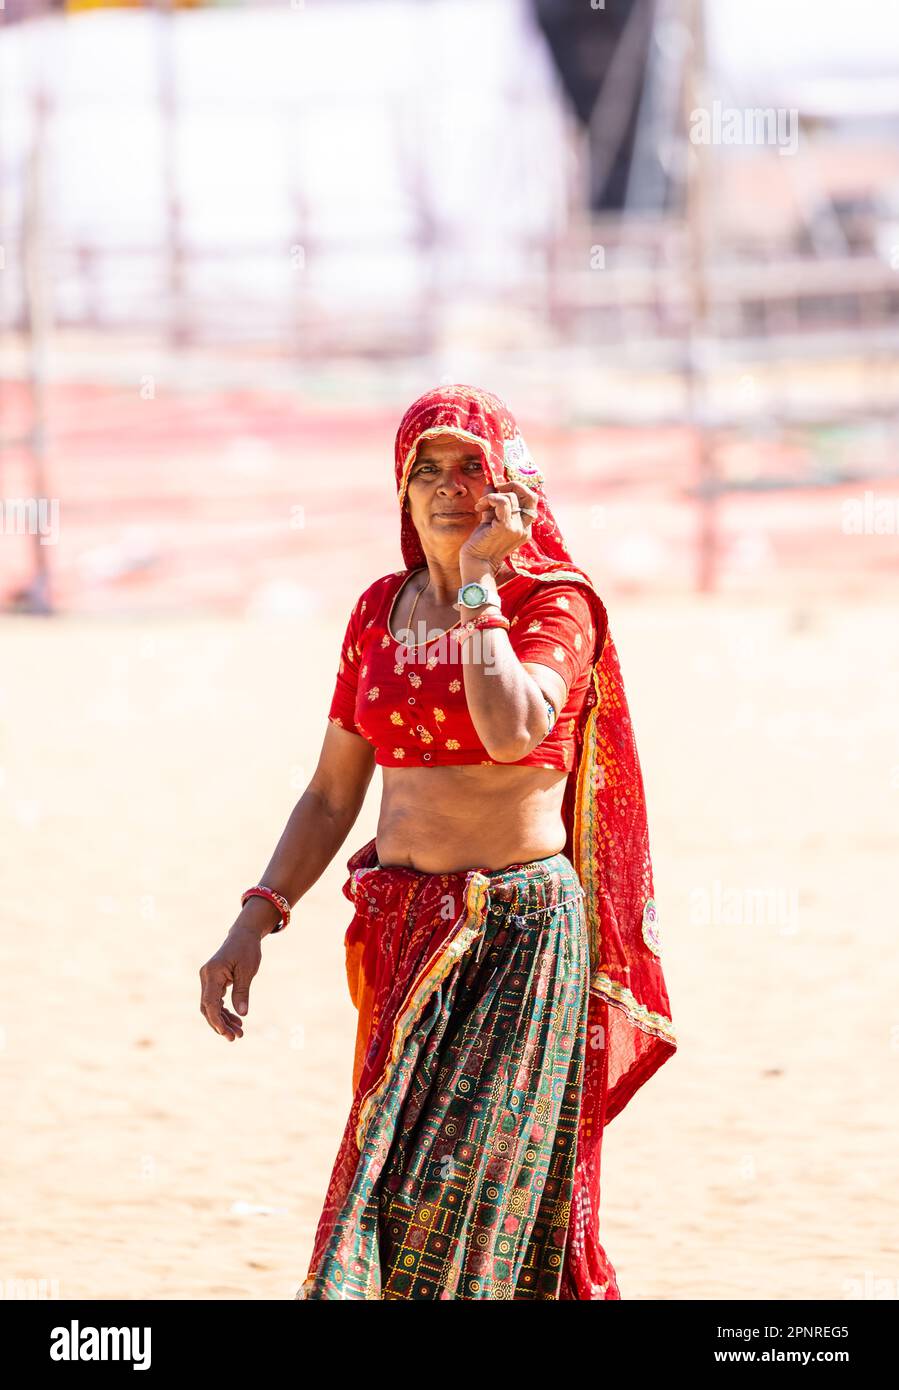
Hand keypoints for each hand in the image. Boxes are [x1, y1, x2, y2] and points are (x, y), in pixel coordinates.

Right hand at [199, 907, 270, 1040]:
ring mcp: (208, 979)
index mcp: (212, 973)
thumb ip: (242, 992)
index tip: (226, 1033)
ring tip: (239, 1032)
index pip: (210, 1002)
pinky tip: (236, 1020)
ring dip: (223, 1020)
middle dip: (220, 1024)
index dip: (216, 1020)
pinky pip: (215, 1001)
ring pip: (211, 1006)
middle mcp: (206, 977)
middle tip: (235, 1038)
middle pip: (208, 1007)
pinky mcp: (213, 982)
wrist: (244, 935)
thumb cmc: (247, 950)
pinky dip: (224, 1011)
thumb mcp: (247, 971)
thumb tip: (242, 1013)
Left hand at [459, 480, 537, 569]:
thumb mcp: (490, 519)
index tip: (501, 489)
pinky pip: (502, 502)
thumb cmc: (481, 544)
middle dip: (512, 485)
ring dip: (492, 496)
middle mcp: (524, 529)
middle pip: (529, 495)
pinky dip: (489, 499)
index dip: (518, 489)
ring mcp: (517, 528)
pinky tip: (479, 507)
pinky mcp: (506, 527)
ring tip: (481, 505)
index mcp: (524, 528)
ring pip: (511, 497)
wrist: (476, 563)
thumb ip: (493, 503)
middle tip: (496, 489)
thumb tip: (491, 484)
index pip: (531, 501)